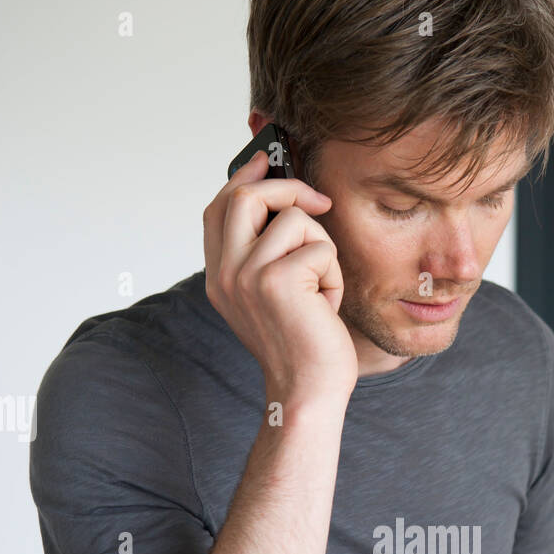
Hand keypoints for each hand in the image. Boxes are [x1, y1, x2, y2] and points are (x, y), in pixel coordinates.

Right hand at [203, 150, 358, 405]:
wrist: (307, 392)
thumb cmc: (301, 346)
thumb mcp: (272, 295)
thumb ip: (264, 253)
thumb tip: (282, 197)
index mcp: (219, 275)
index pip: (219, 207)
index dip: (244, 177)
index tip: (266, 161)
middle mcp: (225, 273)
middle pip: (246, 195)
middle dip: (290, 190)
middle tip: (320, 205)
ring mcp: (247, 276)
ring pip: (295, 220)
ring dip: (322, 250)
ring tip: (321, 288)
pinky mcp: (277, 281)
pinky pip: (320, 248)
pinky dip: (334, 276)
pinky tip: (327, 306)